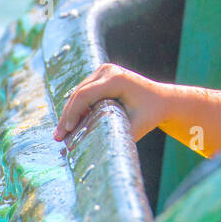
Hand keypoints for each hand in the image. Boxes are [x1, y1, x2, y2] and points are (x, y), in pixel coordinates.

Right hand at [53, 62, 172, 142]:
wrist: (162, 99)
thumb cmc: (151, 113)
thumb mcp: (138, 126)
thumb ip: (118, 135)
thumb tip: (95, 150)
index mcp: (117, 79)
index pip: (85, 95)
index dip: (73, 113)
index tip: (67, 132)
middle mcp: (108, 70)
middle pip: (79, 93)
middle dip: (67, 116)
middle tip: (58, 138)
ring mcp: (104, 70)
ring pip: (78, 92)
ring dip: (69, 113)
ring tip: (61, 135)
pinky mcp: (101, 75)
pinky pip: (84, 92)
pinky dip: (77, 107)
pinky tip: (71, 125)